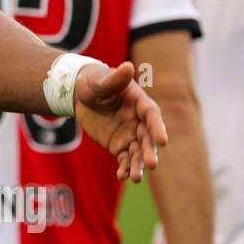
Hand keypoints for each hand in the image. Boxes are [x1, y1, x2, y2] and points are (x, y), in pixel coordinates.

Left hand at [74, 61, 167, 181]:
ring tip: (136, 178)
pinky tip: (122, 176)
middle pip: (147, 138)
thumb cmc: (93, 82)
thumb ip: (115, 78)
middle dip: (149, 151)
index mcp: (140, 102)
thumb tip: (128, 66)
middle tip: (151, 164)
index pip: (152, 115)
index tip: (163, 140)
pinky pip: (124, 159)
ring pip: (138, 152)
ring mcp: (130, 135)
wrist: (80, 94)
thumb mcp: (101, 79)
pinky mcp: (119, 145)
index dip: (158, 127)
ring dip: (138, 165)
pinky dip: (124, 168)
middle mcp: (139, 121)